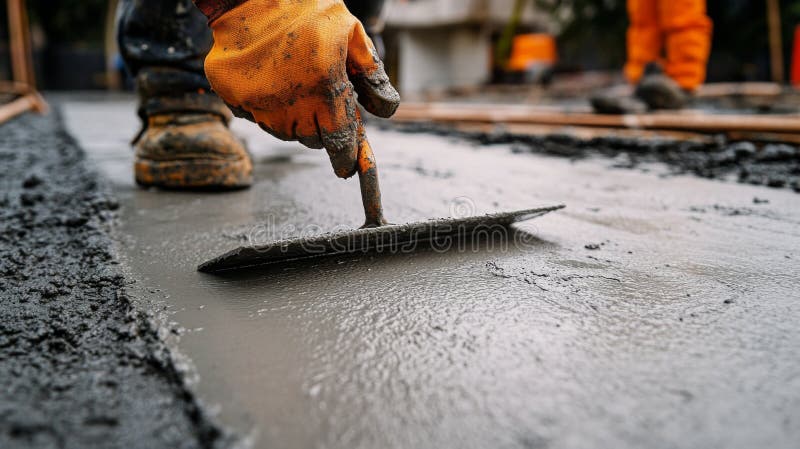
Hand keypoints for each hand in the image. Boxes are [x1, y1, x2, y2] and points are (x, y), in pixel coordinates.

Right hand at [198, 0, 399, 177]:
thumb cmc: (307, 8)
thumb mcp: (351, 34)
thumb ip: (371, 75)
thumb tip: (386, 110)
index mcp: (324, 90)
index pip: (340, 143)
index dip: (347, 159)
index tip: (348, 167)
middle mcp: (290, 105)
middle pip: (312, 139)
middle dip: (321, 126)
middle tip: (319, 97)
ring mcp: (258, 104)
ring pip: (284, 131)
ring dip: (294, 117)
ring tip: (294, 82)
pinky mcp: (232, 97)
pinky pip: (255, 116)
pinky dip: (265, 106)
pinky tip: (270, 78)